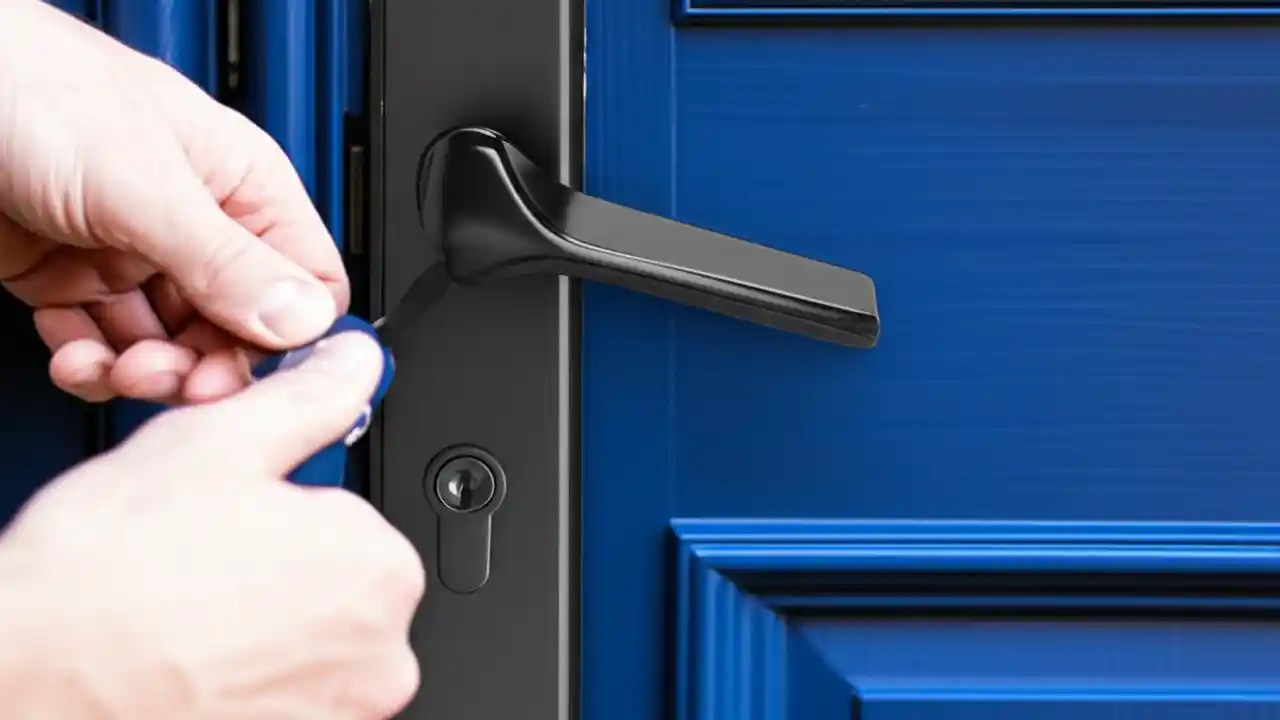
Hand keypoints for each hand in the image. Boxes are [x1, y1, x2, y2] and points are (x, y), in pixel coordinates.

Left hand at [0, 0, 346, 403]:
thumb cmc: (33, 85)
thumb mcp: (145, 184)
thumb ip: (224, 260)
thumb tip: (303, 320)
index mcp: (242, 187)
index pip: (304, 283)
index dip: (287, 334)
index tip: (252, 368)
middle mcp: (196, 225)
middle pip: (236, 329)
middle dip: (204, 363)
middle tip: (175, 379)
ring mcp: (133, 254)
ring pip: (170, 346)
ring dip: (144, 372)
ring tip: (115, 369)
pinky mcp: (72, 278)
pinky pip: (103, 344)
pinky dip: (89, 364)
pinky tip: (75, 356)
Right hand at [0, 332, 423, 718]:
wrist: (25, 687)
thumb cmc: (108, 579)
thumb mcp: (218, 444)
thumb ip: (309, 400)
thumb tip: (354, 364)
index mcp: (378, 566)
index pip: (350, 517)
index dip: (282, 509)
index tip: (234, 518)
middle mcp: (381, 654)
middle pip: (337, 585)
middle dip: (279, 568)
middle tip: (200, 566)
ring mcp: (343, 714)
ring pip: (311, 645)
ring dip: (263, 628)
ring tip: (189, 618)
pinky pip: (288, 699)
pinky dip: (250, 682)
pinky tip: (193, 663)